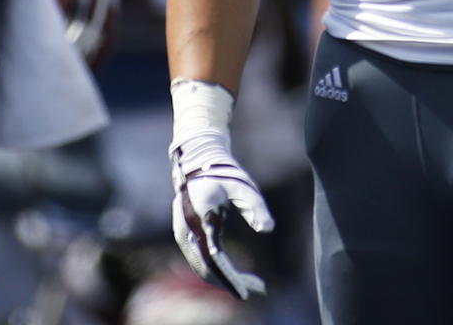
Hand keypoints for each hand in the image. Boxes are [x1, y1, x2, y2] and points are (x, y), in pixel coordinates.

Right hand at [170, 127, 272, 298]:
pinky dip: (219, 270)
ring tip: (254, 285)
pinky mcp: (188, 236)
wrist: (197, 161)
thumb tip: (268, 228)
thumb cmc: (223, 172)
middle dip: (231, 283)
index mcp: (199, 219)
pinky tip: (237, 274)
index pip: (214, 258)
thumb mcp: (243, 186)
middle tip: (258, 289)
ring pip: (203, 266)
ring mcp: (184, 235)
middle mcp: (186, 231)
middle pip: (207, 268)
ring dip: (226, 279)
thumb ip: (255, 207)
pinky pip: (202, 259)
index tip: (246, 292)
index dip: (230, 278)